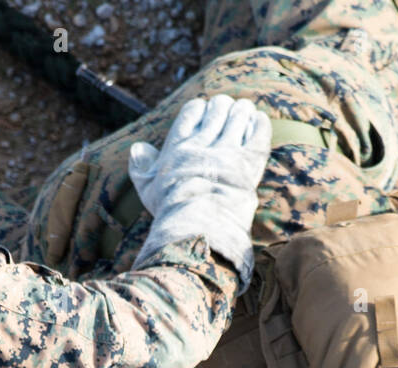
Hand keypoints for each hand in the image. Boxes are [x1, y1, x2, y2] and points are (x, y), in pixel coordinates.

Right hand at [128, 95, 271, 283]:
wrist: (200, 230)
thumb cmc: (172, 212)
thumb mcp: (148, 190)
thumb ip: (141, 167)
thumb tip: (138, 147)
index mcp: (178, 145)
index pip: (193, 110)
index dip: (200, 108)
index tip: (204, 114)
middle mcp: (203, 143)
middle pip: (218, 108)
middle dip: (223, 107)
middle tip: (228, 112)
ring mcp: (228, 151)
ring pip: (239, 115)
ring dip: (242, 111)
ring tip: (244, 113)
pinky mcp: (249, 162)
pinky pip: (258, 131)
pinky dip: (259, 122)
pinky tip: (258, 120)